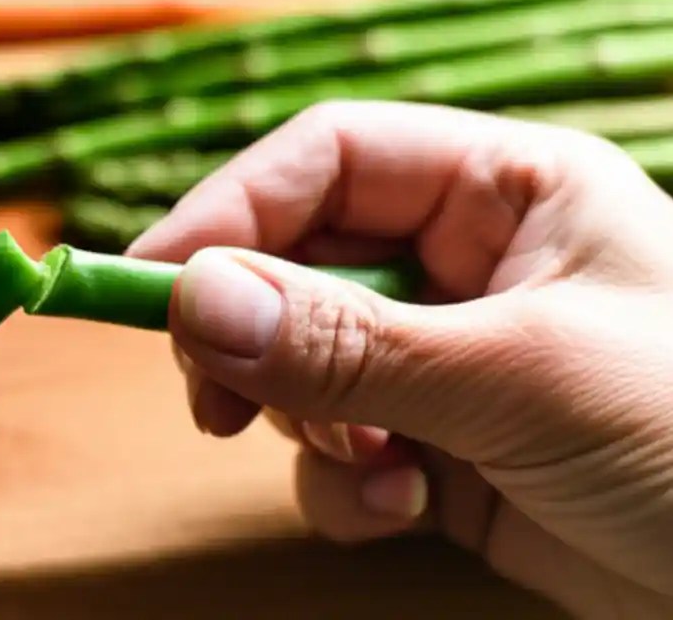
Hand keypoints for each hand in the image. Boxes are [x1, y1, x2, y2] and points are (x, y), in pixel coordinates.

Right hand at [128, 100, 672, 618]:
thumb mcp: (518, 377)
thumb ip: (348, 341)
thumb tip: (196, 299)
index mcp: (507, 191)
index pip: (330, 160)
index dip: (233, 209)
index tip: (155, 282)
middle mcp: (468, 263)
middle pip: (297, 262)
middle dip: (257, 337)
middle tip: (215, 401)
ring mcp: (447, 360)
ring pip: (303, 366)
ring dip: (309, 425)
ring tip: (372, 468)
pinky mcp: (438, 448)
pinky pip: (337, 450)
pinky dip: (345, 488)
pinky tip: (406, 512)